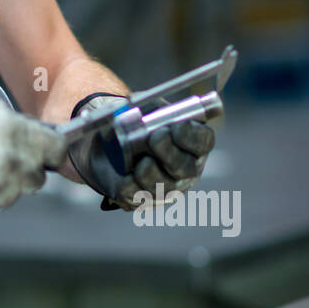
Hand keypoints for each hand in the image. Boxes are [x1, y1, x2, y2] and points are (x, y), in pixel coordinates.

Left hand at [68, 94, 215, 210]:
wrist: (105, 143)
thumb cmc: (134, 122)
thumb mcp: (143, 107)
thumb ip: (148, 108)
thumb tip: (140, 111)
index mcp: (192, 142)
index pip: (204, 141)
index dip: (192, 136)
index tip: (177, 126)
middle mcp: (185, 168)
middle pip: (186, 167)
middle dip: (169, 152)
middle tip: (154, 137)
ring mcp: (166, 188)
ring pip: (162, 185)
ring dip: (148, 170)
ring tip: (137, 156)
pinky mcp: (142, 200)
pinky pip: (136, 195)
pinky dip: (128, 182)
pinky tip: (125, 172)